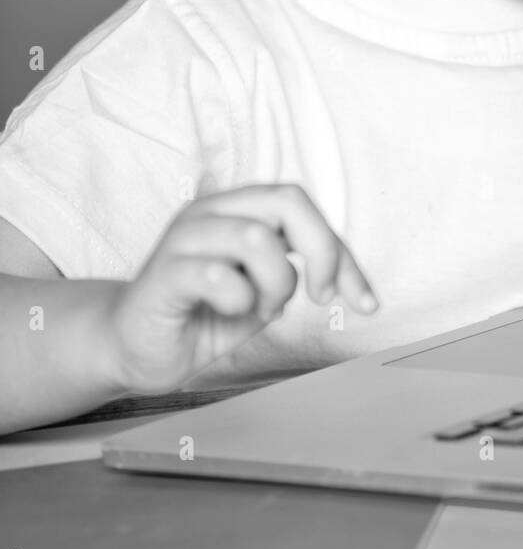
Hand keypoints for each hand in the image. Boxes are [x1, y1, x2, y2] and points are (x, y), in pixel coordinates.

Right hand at [102, 183, 378, 394]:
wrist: (131, 347)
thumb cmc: (199, 315)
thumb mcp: (262, 293)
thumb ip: (294, 270)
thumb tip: (335, 271)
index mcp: (237, 209)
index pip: (302, 206)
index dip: (340, 252)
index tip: (364, 300)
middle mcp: (212, 211)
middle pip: (288, 201)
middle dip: (322, 252)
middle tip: (321, 297)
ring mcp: (185, 237)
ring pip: (259, 238)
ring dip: (276, 284)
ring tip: (260, 307)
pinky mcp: (164, 272)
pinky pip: (219, 275)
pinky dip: (239, 300)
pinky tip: (229, 311)